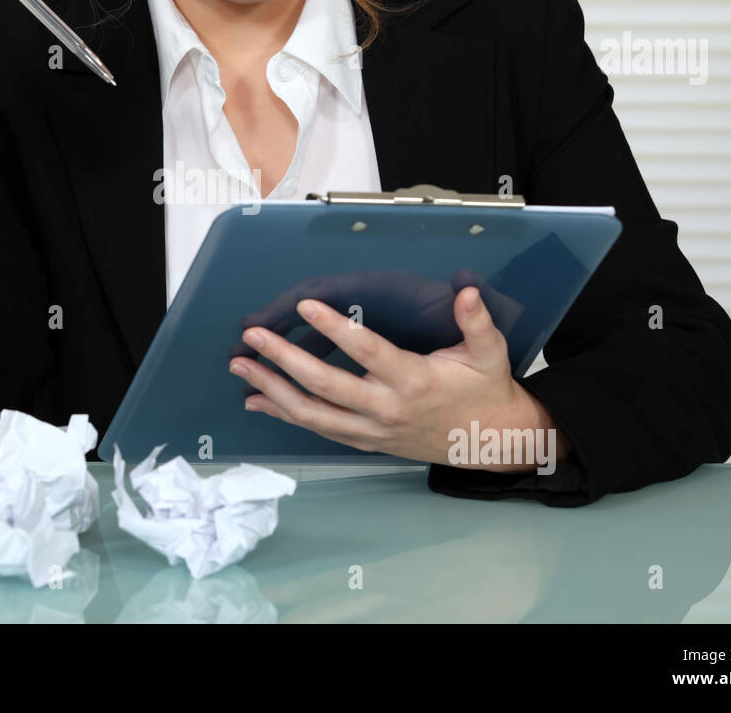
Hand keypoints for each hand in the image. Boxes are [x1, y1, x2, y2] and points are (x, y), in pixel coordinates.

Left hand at [228, 286, 568, 467]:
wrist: (486, 442)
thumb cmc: (484, 389)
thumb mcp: (489, 353)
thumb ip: (475, 321)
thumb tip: (465, 288)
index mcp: (414, 381)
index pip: (368, 352)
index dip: (336, 329)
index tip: (306, 306)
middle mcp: (387, 409)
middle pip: (326, 386)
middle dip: (284, 360)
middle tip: (252, 336)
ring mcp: (371, 430)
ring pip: (313, 414)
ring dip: (272, 389)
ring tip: (240, 365)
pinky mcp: (362, 440)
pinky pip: (316, 428)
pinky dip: (283, 414)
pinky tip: (255, 398)